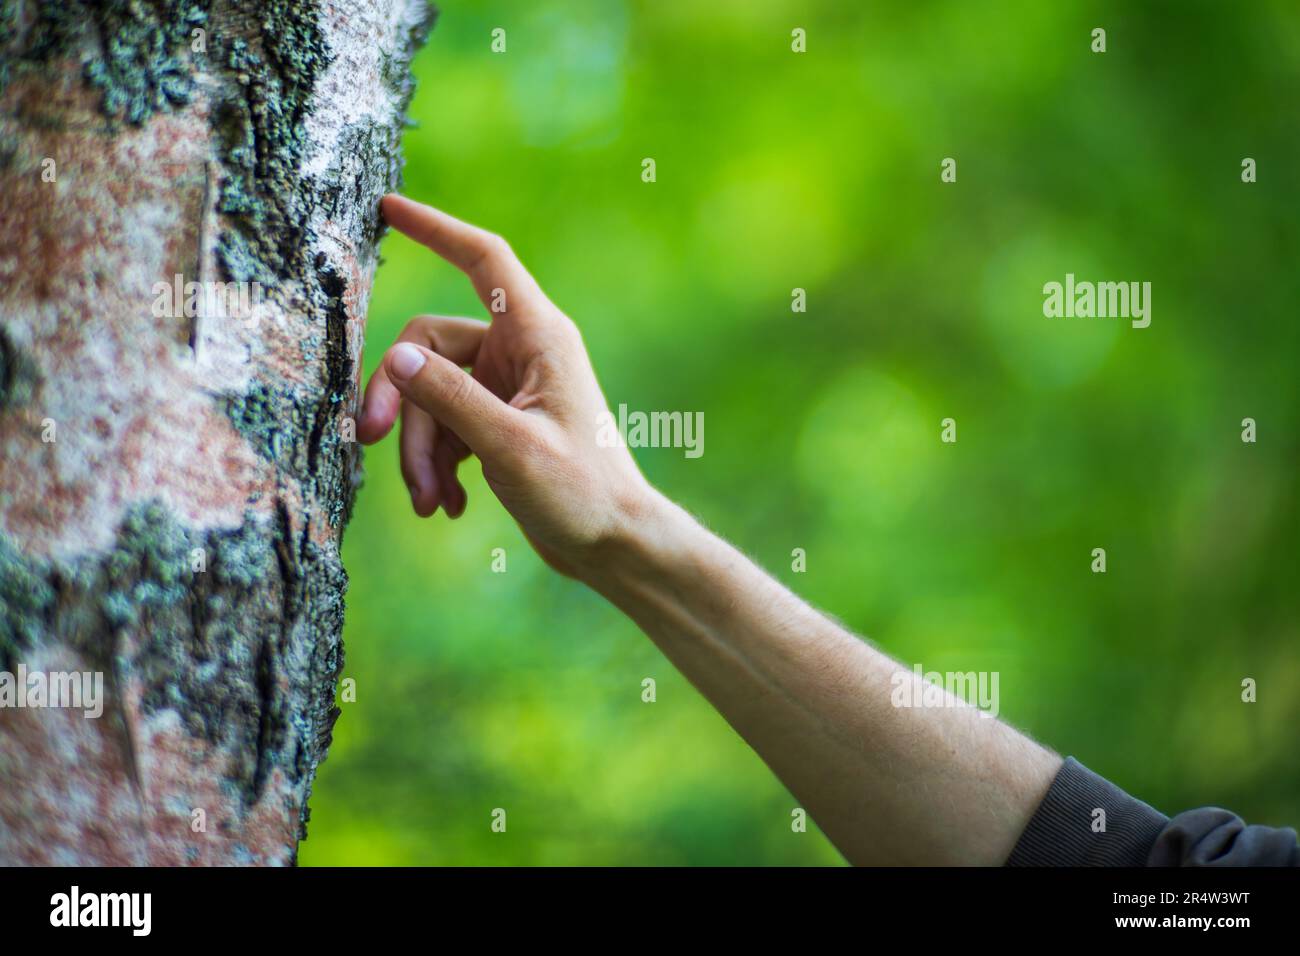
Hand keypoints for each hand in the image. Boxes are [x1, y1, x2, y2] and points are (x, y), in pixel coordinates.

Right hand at [357, 194, 657, 577]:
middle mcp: (522, 352)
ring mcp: (508, 387)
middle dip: (402, 399)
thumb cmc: (581, 494)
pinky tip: (445, 505)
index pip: (483, 259)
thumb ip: (452, 400)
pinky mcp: (497, 422)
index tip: (388, 208)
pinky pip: (444, 424)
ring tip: (429, 500)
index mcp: (539, 337)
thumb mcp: (511, 447)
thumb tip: (396, 357)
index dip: (436, 229)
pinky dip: (436, 463)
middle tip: (372, 441)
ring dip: (419, 448)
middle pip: (429, 344)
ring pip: (429, 393)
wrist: (614, 545)